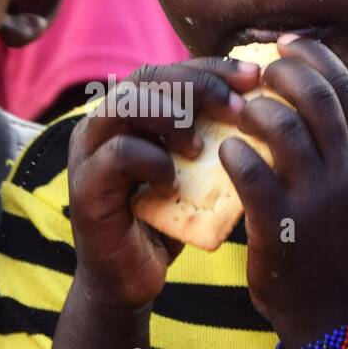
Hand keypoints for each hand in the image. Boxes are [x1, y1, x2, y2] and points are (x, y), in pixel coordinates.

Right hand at [69, 57, 259, 310]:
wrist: (129, 280)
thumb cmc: (165, 221)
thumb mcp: (195, 172)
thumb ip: (211, 137)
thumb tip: (262, 106)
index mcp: (131, 113)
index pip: (172, 69)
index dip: (213, 68)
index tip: (255, 77)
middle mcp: (105, 123)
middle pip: (148, 77)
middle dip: (198, 85)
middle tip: (237, 107)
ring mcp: (89, 152)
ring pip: (126, 103)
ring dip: (172, 117)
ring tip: (200, 147)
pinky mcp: (85, 185)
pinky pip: (118, 153)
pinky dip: (152, 161)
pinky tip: (173, 182)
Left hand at [219, 35, 347, 348]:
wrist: (331, 311)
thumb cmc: (331, 240)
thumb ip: (335, 141)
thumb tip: (302, 81)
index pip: (345, 87)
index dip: (312, 56)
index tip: (284, 44)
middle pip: (314, 95)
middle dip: (279, 72)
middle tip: (253, 73)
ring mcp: (319, 199)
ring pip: (280, 126)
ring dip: (250, 109)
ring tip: (235, 114)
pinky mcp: (282, 225)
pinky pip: (250, 170)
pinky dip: (233, 153)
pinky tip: (225, 152)